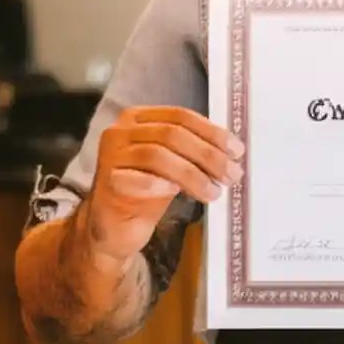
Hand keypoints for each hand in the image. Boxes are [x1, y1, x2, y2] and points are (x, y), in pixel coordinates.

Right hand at [81, 106, 244, 262]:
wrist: (113, 227)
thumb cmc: (147, 193)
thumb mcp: (176, 166)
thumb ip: (195, 153)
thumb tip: (233, 154)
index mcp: (140, 118)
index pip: (181, 116)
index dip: (212, 132)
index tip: (237, 151)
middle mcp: (121, 131)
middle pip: (172, 134)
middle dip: (208, 155)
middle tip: (232, 174)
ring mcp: (110, 155)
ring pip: (157, 155)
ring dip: (192, 174)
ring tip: (213, 192)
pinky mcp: (106, 182)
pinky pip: (136, 179)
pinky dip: (159, 185)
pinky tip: (175, 192)